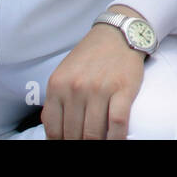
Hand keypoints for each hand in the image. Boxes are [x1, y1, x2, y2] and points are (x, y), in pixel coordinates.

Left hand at [42, 10, 145, 139]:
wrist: (118, 33)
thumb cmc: (91, 56)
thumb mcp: (64, 73)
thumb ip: (56, 100)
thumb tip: (55, 133)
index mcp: (57, 85)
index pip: (54, 129)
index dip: (60, 142)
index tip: (68, 142)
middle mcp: (76, 88)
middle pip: (73, 134)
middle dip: (78, 142)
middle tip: (84, 141)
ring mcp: (99, 89)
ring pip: (94, 133)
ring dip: (96, 142)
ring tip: (99, 141)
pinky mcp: (123, 89)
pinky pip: (117, 124)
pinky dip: (116, 138)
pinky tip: (115, 140)